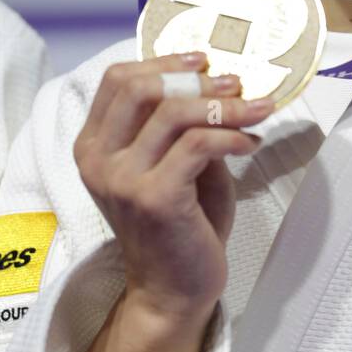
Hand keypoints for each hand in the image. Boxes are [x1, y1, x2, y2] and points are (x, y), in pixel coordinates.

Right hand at [73, 51, 274, 318]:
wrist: (173, 291)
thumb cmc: (180, 226)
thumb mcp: (175, 165)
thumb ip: (182, 127)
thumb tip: (219, 83)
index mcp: (94, 146)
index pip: (117, 80)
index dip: (163, 60)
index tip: (204, 60)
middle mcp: (98, 159)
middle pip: (140, 87)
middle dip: (195, 78)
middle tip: (236, 84)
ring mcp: (122, 179)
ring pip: (173, 112)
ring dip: (224, 105)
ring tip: (257, 110)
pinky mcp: (153, 197)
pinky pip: (197, 145)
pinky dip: (230, 135)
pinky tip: (251, 143)